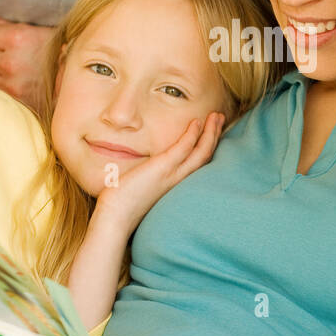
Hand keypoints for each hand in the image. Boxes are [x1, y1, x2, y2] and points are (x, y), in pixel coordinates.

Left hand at [0, 13, 54, 106]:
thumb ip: (8, 22)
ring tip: (23, 69)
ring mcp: (12, 83)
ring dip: (3, 72)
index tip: (5, 39)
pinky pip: (2, 90)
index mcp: (17, 38)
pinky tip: (25, 81)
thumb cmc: (63, 50)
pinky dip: (9, 86)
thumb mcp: (39, 29)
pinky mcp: (16, 99)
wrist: (81, 79)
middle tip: (18, 54)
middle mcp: (11, 62)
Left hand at [92, 110, 225, 235]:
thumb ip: (148, 179)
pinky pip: (184, 148)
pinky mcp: (163, 169)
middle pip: (206, 156)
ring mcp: (173, 176)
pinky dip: (193, 134)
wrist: (116, 219)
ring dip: (211, 132)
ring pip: (201, 152)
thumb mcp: (141, 190)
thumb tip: (141, 171)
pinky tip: (197, 122)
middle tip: (220, 119)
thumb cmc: (123, 207)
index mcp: (176, 186)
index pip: (198, 165)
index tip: (211, 133)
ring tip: (217, 116)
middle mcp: (180, 182)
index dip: (207, 147)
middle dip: (215, 136)